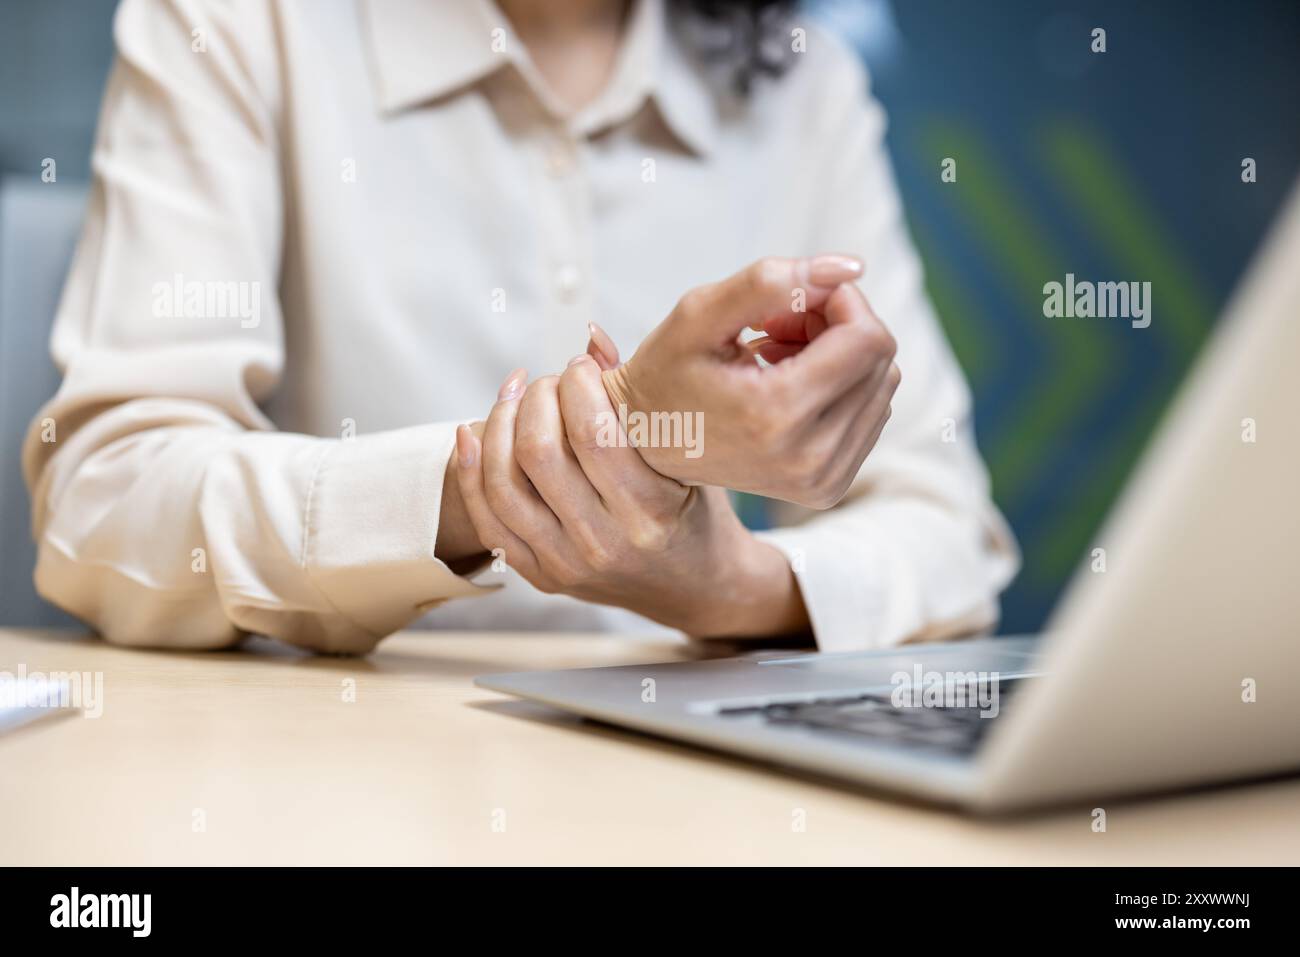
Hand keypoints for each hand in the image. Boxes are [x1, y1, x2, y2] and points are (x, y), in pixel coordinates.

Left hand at [452, 359, 809, 637]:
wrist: (693, 586)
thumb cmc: (694, 511)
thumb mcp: (685, 456)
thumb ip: (637, 397)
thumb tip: (589, 336)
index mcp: (650, 512)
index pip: (593, 432)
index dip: (576, 382)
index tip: (581, 365)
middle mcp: (606, 544)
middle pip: (539, 454)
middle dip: (536, 399)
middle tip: (549, 382)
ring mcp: (568, 565)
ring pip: (504, 484)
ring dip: (498, 425)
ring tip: (514, 396)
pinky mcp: (541, 575)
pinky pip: (488, 518)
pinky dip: (471, 470)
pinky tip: (473, 432)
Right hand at [594, 255, 899, 508]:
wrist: (646, 447)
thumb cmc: (667, 372)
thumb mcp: (700, 314)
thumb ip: (772, 281)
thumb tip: (853, 268)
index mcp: (777, 415)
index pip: (867, 338)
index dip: (839, 301)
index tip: (791, 302)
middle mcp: (809, 458)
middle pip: (880, 360)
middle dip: (837, 326)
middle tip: (776, 326)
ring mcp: (823, 480)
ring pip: (883, 385)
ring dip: (840, 356)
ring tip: (777, 356)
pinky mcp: (829, 488)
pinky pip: (872, 414)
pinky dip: (840, 387)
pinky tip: (790, 384)